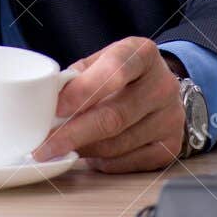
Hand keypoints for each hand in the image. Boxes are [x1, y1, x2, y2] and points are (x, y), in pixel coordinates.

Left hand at [31, 37, 184, 172]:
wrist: (158, 86)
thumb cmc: (120, 72)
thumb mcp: (100, 61)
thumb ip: (76, 77)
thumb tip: (47, 103)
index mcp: (142, 54)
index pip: (114, 71)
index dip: (83, 91)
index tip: (56, 109)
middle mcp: (163, 85)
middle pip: (114, 116)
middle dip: (73, 134)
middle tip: (44, 146)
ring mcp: (171, 117)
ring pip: (118, 144)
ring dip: (83, 149)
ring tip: (60, 149)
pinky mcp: (172, 145)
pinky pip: (129, 162)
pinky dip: (103, 162)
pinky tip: (88, 155)